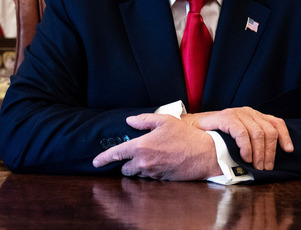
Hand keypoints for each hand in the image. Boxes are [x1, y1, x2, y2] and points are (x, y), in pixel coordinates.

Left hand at [92, 114, 221, 180]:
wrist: (204, 154)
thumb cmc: (185, 135)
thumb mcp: (165, 121)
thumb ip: (144, 120)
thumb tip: (129, 121)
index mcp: (141, 146)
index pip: (116, 154)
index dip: (103, 158)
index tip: (96, 162)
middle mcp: (144, 162)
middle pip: (124, 169)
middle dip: (126, 163)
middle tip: (135, 154)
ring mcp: (152, 173)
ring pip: (137, 173)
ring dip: (139, 167)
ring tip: (152, 156)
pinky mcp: (161, 180)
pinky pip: (149, 177)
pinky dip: (150, 171)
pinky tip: (160, 162)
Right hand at [182, 107, 293, 170]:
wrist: (192, 128)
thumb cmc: (216, 135)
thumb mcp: (239, 137)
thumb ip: (253, 141)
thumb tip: (268, 158)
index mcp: (254, 116)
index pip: (276, 123)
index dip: (285, 136)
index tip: (288, 150)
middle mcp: (248, 112)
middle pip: (269, 132)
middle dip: (270, 152)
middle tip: (265, 167)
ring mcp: (237, 113)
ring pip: (258, 133)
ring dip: (259, 153)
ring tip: (255, 165)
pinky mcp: (226, 117)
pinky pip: (242, 133)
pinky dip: (246, 147)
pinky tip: (245, 157)